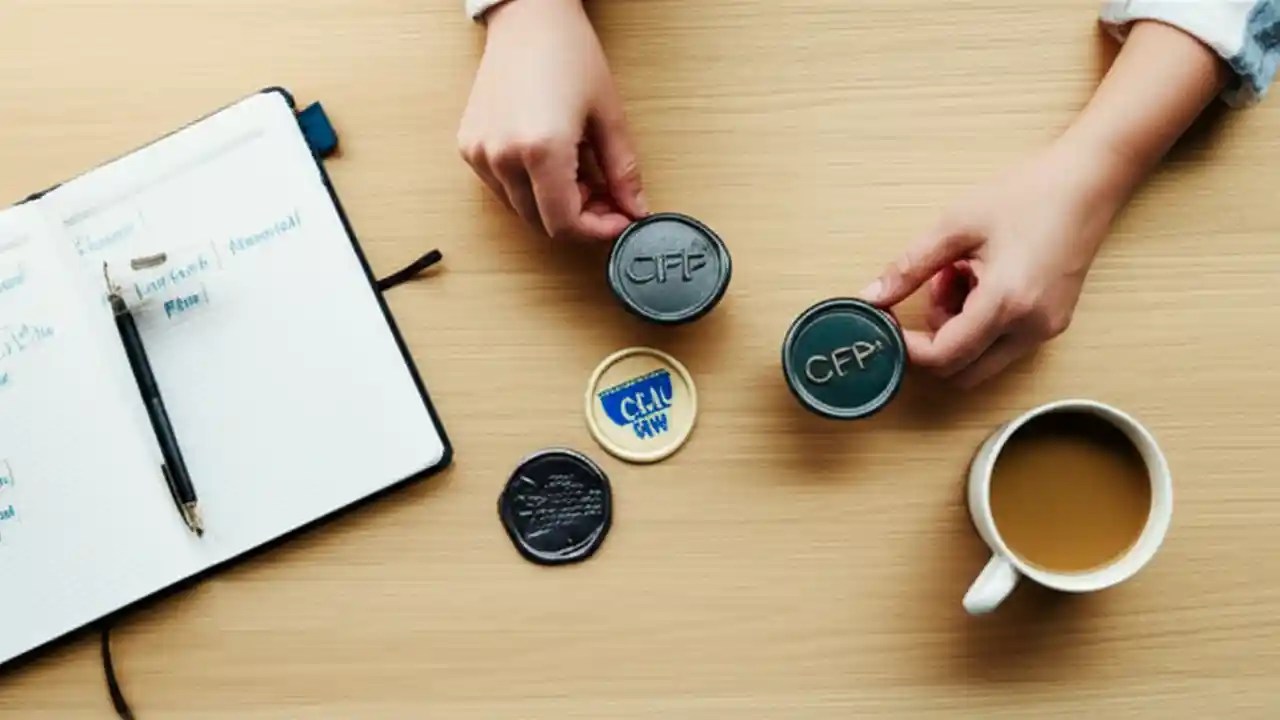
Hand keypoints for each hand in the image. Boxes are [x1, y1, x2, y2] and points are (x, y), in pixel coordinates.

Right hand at [457, 0, 646, 241]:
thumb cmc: (569, 54)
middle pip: (542, 223)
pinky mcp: (469, 147)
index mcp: (541, 149)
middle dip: (579, 219)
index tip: (618, 222)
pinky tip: (551, 162)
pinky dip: (530, 188)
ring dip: (553, 205)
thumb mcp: (608, 115)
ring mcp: (481, 153)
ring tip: (580, 173)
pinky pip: (502, 188)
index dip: (595, 232)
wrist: (529, 18)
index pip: (564, 224)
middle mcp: (503, 156)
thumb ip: (623, 171)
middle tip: (606, 197)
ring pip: (521, 209)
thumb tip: (635, 209)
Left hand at [859, 137, 1132, 387]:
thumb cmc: (1028, 194)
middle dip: (933, 341)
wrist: (1088, 181)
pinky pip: (1003, 343)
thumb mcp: (956, 226)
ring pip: (980, 360)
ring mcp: (1046, 330)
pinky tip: (980, 278)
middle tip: (930, 290)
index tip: (888, 323)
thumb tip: (872, 299)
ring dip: (956, 330)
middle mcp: (1031, 327)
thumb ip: (909, 268)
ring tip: (958, 274)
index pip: (943, 357)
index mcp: (1006, 303)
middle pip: (961, 372)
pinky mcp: (1052, 323)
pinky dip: (980, 323)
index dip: (907, 348)